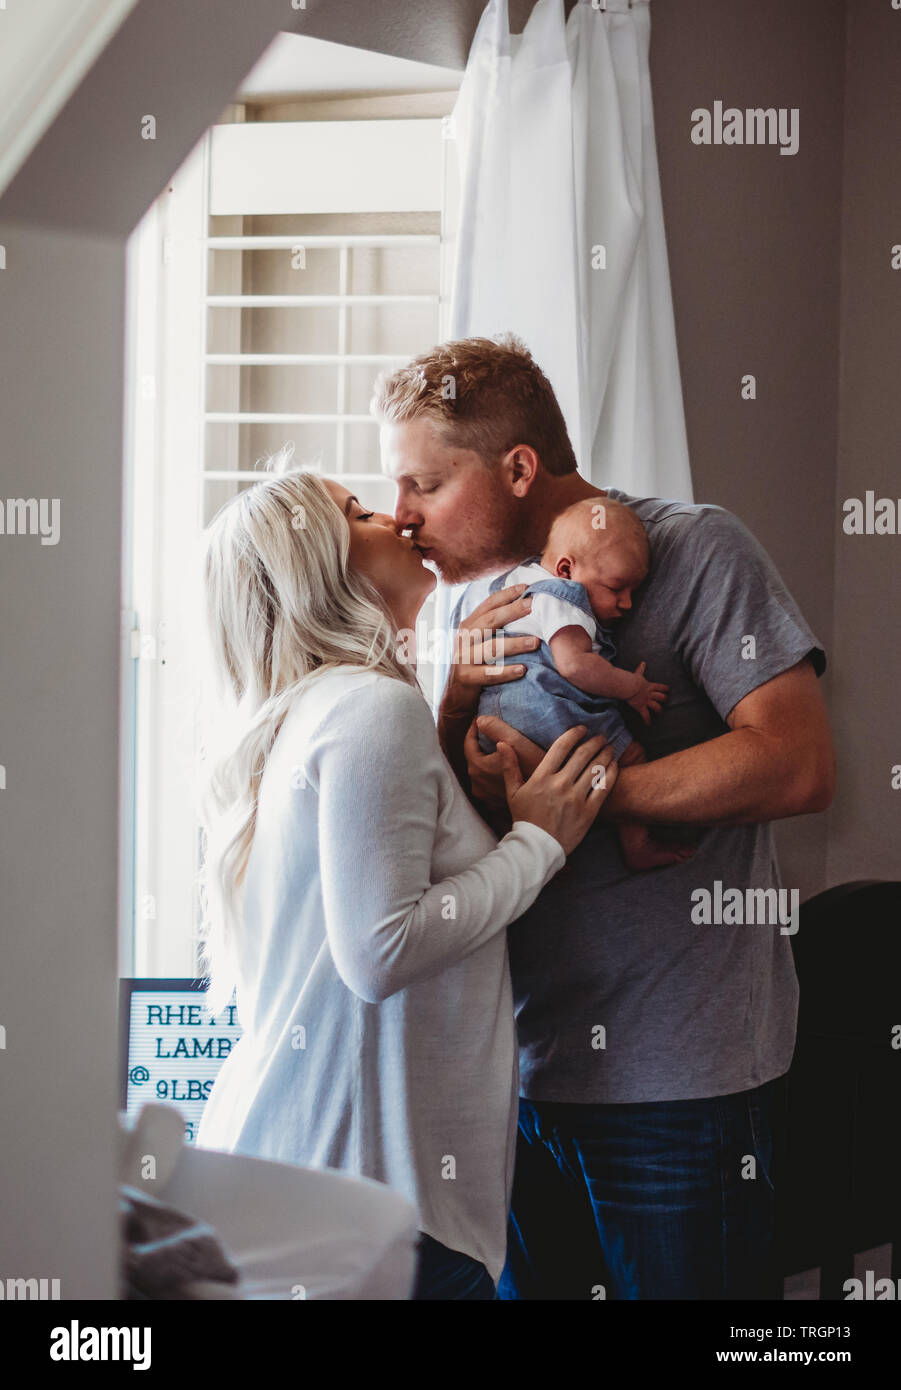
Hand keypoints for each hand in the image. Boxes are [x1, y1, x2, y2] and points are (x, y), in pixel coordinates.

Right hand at [439, 585, 538, 723]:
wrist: (455, 695)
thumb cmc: (475, 663)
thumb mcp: (478, 640)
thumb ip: (493, 625)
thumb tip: (523, 605)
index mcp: (468, 625)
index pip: (488, 604)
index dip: (507, 594)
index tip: (527, 587)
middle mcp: (464, 638)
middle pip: (490, 620)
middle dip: (513, 611)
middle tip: (534, 606)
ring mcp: (463, 658)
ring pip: (491, 647)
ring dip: (515, 644)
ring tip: (535, 642)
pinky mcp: (467, 677)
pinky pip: (489, 674)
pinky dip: (506, 671)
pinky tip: (523, 670)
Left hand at [464, 715, 544, 809]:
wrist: (548, 799)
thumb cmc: (535, 769)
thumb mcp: (517, 742)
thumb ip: (496, 728)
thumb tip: (480, 721)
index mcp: (478, 768)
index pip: (468, 743)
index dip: (474, 728)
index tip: (481, 719)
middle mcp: (477, 784)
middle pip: (474, 757)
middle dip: (481, 744)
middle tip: (490, 732)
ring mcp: (485, 795)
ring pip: (482, 771)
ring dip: (488, 759)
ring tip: (500, 749)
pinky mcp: (494, 803)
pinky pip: (489, 783)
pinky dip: (494, 774)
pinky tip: (505, 767)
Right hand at [496, 726, 618, 856]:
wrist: (536, 848)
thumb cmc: (524, 818)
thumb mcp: (513, 792)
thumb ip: (510, 766)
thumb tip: (502, 744)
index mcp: (542, 778)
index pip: (561, 747)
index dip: (574, 734)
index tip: (582, 729)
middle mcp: (560, 785)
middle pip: (582, 755)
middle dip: (594, 742)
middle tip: (601, 737)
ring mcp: (576, 798)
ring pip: (595, 769)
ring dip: (605, 755)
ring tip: (609, 748)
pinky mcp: (588, 812)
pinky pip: (603, 788)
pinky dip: (611, 774)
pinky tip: (614, 766)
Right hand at [625, 661, 668, 725]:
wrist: (629, 687)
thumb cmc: (632, 680)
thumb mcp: (638, 674)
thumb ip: (641, 669)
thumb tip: (642, 663)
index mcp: (650, 686)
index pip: (660, 687)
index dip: (665, 688)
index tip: (668, 689)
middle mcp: (650, 694)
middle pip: (661, 697)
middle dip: (664, 699)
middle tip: (666, 700)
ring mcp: (646, 701)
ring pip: (656, 706)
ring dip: (659, 710)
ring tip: (660, 713)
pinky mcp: (641, 707)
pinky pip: (645, 715)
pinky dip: (647, 720)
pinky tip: (648, 724)